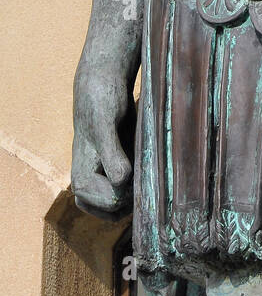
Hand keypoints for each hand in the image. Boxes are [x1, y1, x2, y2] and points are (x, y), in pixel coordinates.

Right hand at [71, 59, 134, 218]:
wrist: (101, 84)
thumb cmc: (101, 103)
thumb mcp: (105, 127)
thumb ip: (112, 155)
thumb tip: (121, 182)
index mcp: (82, 182)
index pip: (114, 205)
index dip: (131, 190)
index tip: (141, 165)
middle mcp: (87, 188)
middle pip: (118, 211)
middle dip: (134, 195)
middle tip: (146, 165)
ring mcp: (100, 182)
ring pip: (124, 205)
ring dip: (137, 191)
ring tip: (145, 163)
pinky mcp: (111, 173)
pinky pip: (128, 192)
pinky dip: (138, 184)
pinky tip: (145, 161)